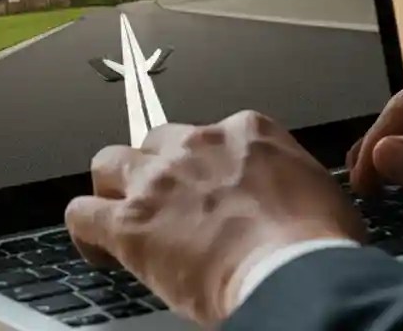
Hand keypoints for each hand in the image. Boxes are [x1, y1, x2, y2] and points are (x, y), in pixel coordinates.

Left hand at [65, 110, 365, 326]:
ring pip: (110, 163)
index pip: (214, 135)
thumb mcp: (320, 191)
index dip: (209, 166)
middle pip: (157, 141)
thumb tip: (301, 204)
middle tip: (171, 203)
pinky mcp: (129, 222)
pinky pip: (82, 213)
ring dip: (115, 187)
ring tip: (126, 215)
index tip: (215, 191)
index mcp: (248, 132)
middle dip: (159, 169)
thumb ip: (293, 182)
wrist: (292, 269)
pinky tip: (102, 250)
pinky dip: (86, 230)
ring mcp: (158, 180)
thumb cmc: (315, 240)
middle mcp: (197, 145)